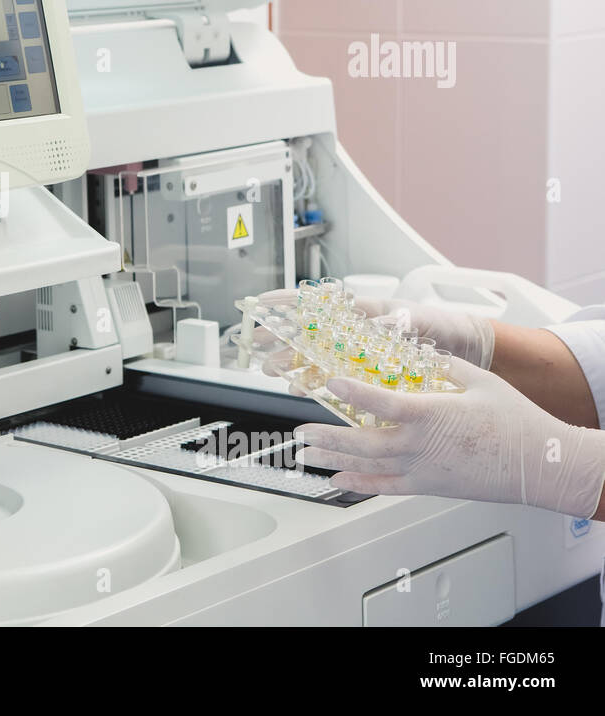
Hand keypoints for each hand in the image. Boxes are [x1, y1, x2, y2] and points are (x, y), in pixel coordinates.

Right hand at [254, 288, 495, 368]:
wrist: (470, 351)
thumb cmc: (447, 328)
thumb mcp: (425, 320)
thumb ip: (402, 321)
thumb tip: (382, 323)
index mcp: (367, 312)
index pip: (321, 303)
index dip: (290, 302)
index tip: (263, 304)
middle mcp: (358, 333)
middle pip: (310, 333)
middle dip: (281, 338)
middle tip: (258, 344)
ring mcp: (361, 354)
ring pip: (316, 358)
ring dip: (292, 363)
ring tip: (273, 371)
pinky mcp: (369, 375)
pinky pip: (334, 380)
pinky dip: (315, 384)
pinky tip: (301, 389)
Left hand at [294, 357, 604, 518]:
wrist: (538, 465)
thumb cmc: (514, 423)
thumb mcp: (478, 380)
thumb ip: (441, 365)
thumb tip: (415, 349)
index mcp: (430, 415)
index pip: (381, 403)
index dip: (352, 392)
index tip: (330, 382)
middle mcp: (419, 446)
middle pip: (361, 441)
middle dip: (326, 435)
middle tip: (299, 429)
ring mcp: (421, 470)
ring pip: (367, 465)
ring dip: (332, 458)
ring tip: (305, 452)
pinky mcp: (427, 486)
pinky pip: (385, 488)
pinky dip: (359, 484)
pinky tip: (338, 479)